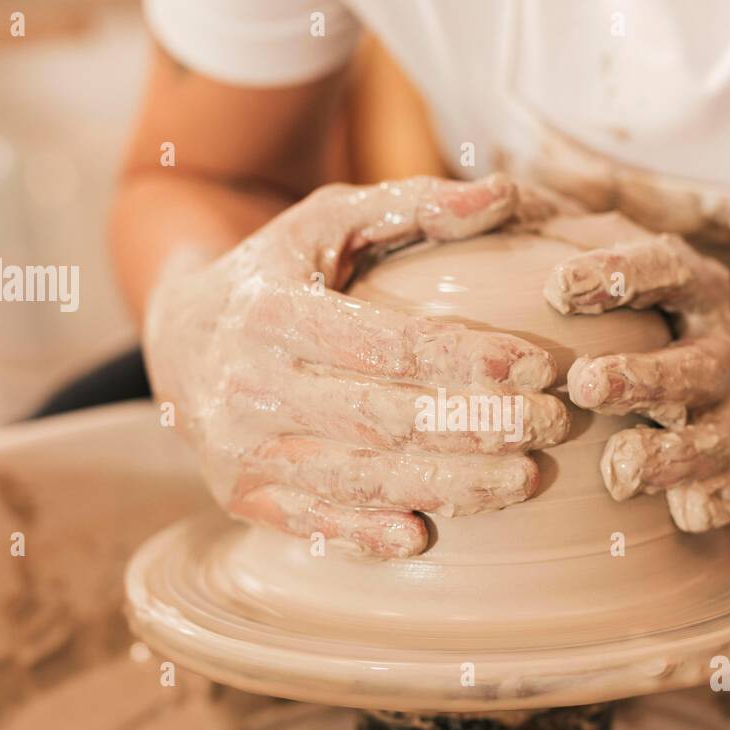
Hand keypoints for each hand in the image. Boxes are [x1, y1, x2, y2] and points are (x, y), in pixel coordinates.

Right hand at [144, 174, 568, 558]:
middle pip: (380, 419)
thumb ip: (413, 205)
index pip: (388, 342)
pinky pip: (310, 523)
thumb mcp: (326, 222)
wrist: (177, 337)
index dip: (469, 357)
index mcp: (271, 312)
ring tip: (524, 479)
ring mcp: (240, 449)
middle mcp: (248, 385)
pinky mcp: (240, 495)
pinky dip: (364, 535)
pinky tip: (423, 538)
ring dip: (447, 487)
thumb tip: (504, 192)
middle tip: (552, 425)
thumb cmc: (277, 273)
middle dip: (475, 426)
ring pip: (356, 479)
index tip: (539, 366)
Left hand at [526, 207, 729, 531]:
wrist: (692, 351)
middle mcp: (722, 338)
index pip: (664, 265)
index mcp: (689, 279)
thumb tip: (490, 190)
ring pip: (721, 429)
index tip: (559, 287)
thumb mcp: (581, 246)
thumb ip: (537, 220)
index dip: (620, 274)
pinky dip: (712, 498)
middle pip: (698, 359)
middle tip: (588, 386)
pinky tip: (689, 516)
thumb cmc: (609, 295)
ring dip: (676, 452)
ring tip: (620, 471)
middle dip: (647, 375)